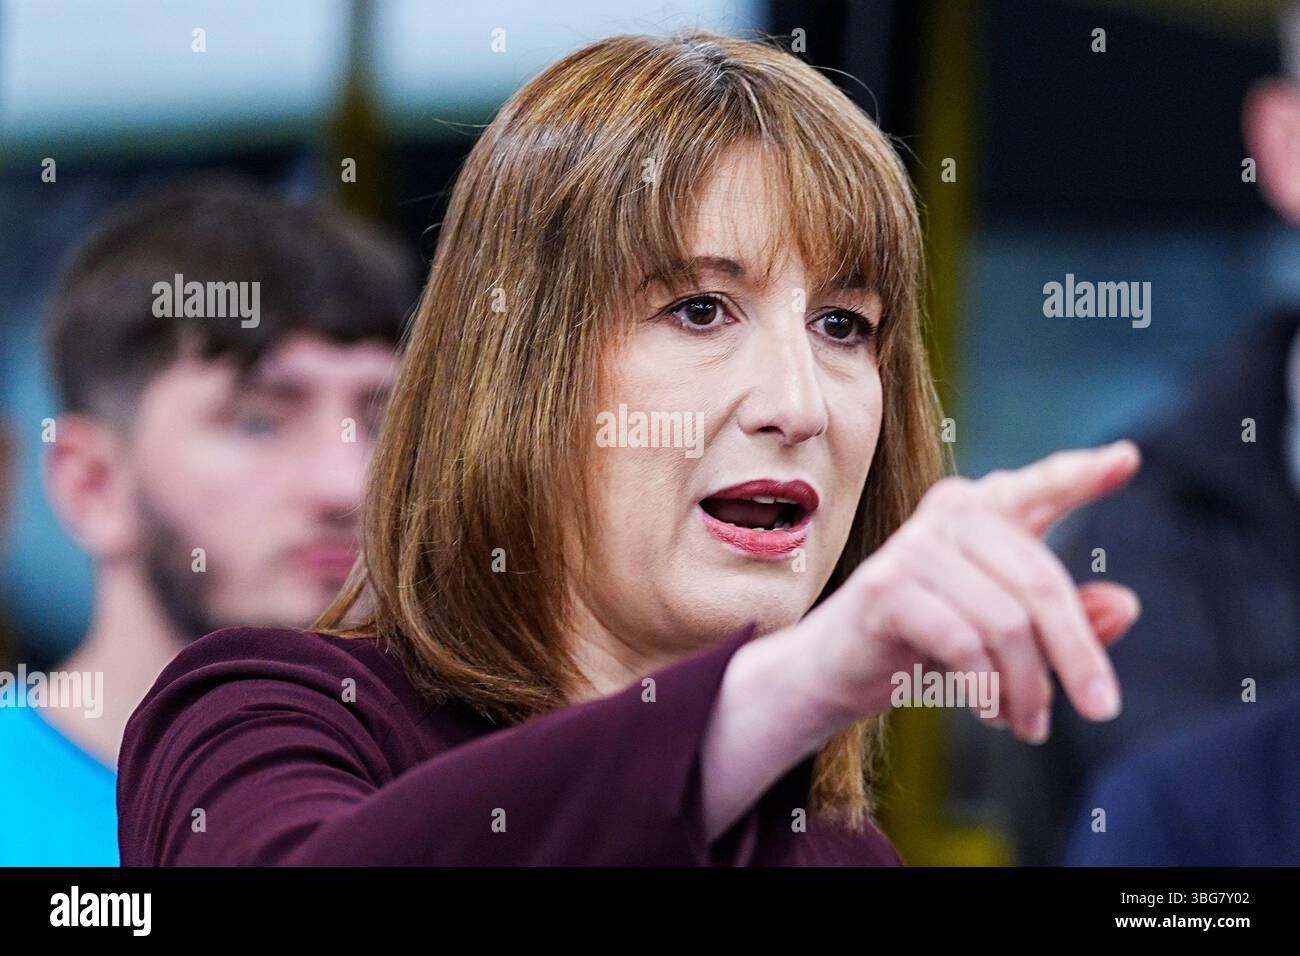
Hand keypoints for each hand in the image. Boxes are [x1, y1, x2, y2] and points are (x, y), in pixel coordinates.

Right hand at [799, 440, 1141, 743]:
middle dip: (1077, 656)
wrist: (835, 669)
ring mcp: (914, 545)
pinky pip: (964, 644)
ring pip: (1007, 624)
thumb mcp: (1004, 632)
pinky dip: (987, 688)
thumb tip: (1126, 605)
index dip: (1082, 474)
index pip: (1039, 487)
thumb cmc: (924, 641)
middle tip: (1101, 710)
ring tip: (1028, 724)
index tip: (1128, 458)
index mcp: (982, 510)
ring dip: (1027, 688)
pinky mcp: (887, 587)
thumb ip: (1066, 618)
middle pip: (1041, 586)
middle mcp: (950, 511)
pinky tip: (989, 711)